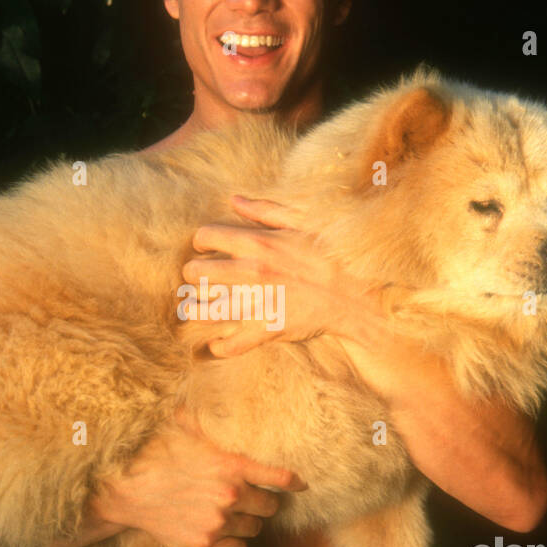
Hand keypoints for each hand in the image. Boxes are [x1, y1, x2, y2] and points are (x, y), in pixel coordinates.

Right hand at [93, 406, 307, 546]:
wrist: (126, 490)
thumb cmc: (155, 453)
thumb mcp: (187, 428)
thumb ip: (213, 421)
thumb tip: (224, 391)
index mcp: (231, 466)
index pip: (280, 478)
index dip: (293, 482)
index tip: (299, 484)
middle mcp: (230, 496)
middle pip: (270, 507)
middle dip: (263, 501)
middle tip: (251, 496)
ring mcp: (217, 524)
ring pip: (254, 529)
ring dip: (247, 521)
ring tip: (231, 512)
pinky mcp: (204, 546)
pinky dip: (234, 542)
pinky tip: (223, 530)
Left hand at [182, 194, 352, 357]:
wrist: (354, 293)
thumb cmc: (329, 254)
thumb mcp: (300, 222)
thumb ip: (264, 210)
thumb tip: (234, 199)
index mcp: (257, 243)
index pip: (205, 237)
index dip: (201, 243)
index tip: (205, 250)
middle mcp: (250, 272)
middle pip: (195, 273)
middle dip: (192, 276)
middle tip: (199, 281)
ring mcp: (256, 303)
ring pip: (203, 310)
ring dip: (195, 310)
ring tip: (198, 309)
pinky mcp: (266, 329)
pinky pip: (230, 345)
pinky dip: (220, 347)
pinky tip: (218, 343)